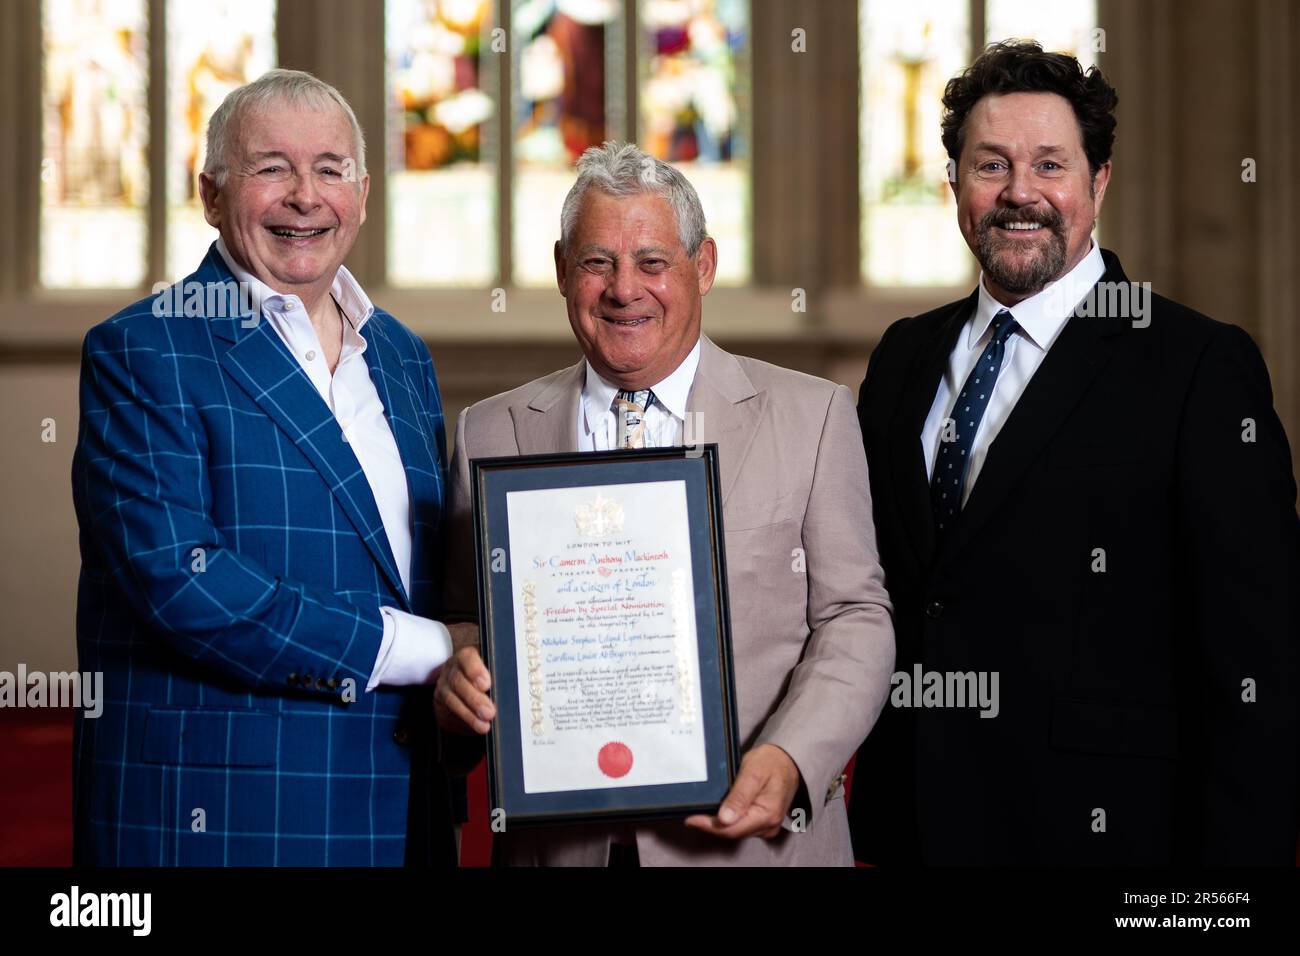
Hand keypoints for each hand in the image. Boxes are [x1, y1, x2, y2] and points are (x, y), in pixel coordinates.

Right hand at [434, 623, 494, 734]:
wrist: (468, 685)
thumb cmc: (487, 676)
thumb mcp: (494, 669)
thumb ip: (498, 675)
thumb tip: (510, 688)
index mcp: (466, 656)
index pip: (467, 658)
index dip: (475, 671)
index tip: (486, 684)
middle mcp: (452, 669)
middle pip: (458, 682)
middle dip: (474, 699)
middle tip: (489, 712)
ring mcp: (444, 686)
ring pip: (451, 700)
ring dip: (468, 715)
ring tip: (483, 725)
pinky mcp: (439, 704)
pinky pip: (445, 714)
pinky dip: (460, 722)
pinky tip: (472, 728)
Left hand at [684, 743, 800, 839]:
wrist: (786, 760)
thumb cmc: (771, 762)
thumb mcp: (753, 772)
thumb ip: (739, 796)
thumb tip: (724, 819)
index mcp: (767, 814)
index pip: (732, 829)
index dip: (709, 826)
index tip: (691, 818)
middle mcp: (768, 825)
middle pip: (732, 832)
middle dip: (711, 824)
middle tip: (692, 812)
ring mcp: (766, 826)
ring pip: (735, 831)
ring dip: (718, 823)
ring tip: (702, 810)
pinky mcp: (763, 823)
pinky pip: (741, 826)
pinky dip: (728, 820)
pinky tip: (717, 810)